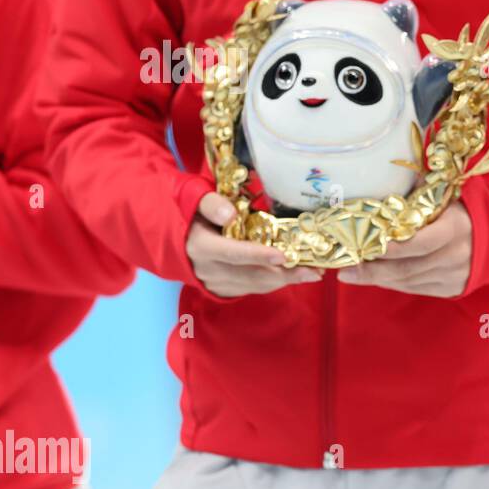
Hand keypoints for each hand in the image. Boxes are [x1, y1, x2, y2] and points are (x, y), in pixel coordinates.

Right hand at [186, 192, 321, 297]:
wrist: (175, 236)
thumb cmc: (191, 212)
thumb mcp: (193, 198)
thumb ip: (210, 203)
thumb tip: (229, 213)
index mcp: (200, 246)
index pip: (232, 253)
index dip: (258, 256)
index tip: (283, 256)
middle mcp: (208, 269)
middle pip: (250, 274)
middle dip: (284, 274)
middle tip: (313, 270)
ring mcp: (215, 283)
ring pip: (254, 285)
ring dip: (285, 281)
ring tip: (313, 273)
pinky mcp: (222, 289)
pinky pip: (252, 289)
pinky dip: (275, 283)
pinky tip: (295, 275)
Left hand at [339, 202, 472, 296]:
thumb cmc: (465, 211)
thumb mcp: (447, 197)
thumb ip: (419, 190)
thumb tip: (384, 170)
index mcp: (455, 229)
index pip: (419, 243)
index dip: (391, 248)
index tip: (363, 248)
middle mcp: (456, 256)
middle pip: (408, 267)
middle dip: (373, 270)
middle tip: (345, 268)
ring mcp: (454, 276)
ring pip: (409, 281)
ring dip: (379, 278)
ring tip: (352, 273)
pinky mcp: (452, 289)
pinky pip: (416, 288)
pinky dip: (394, 283)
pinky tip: (376, 278)